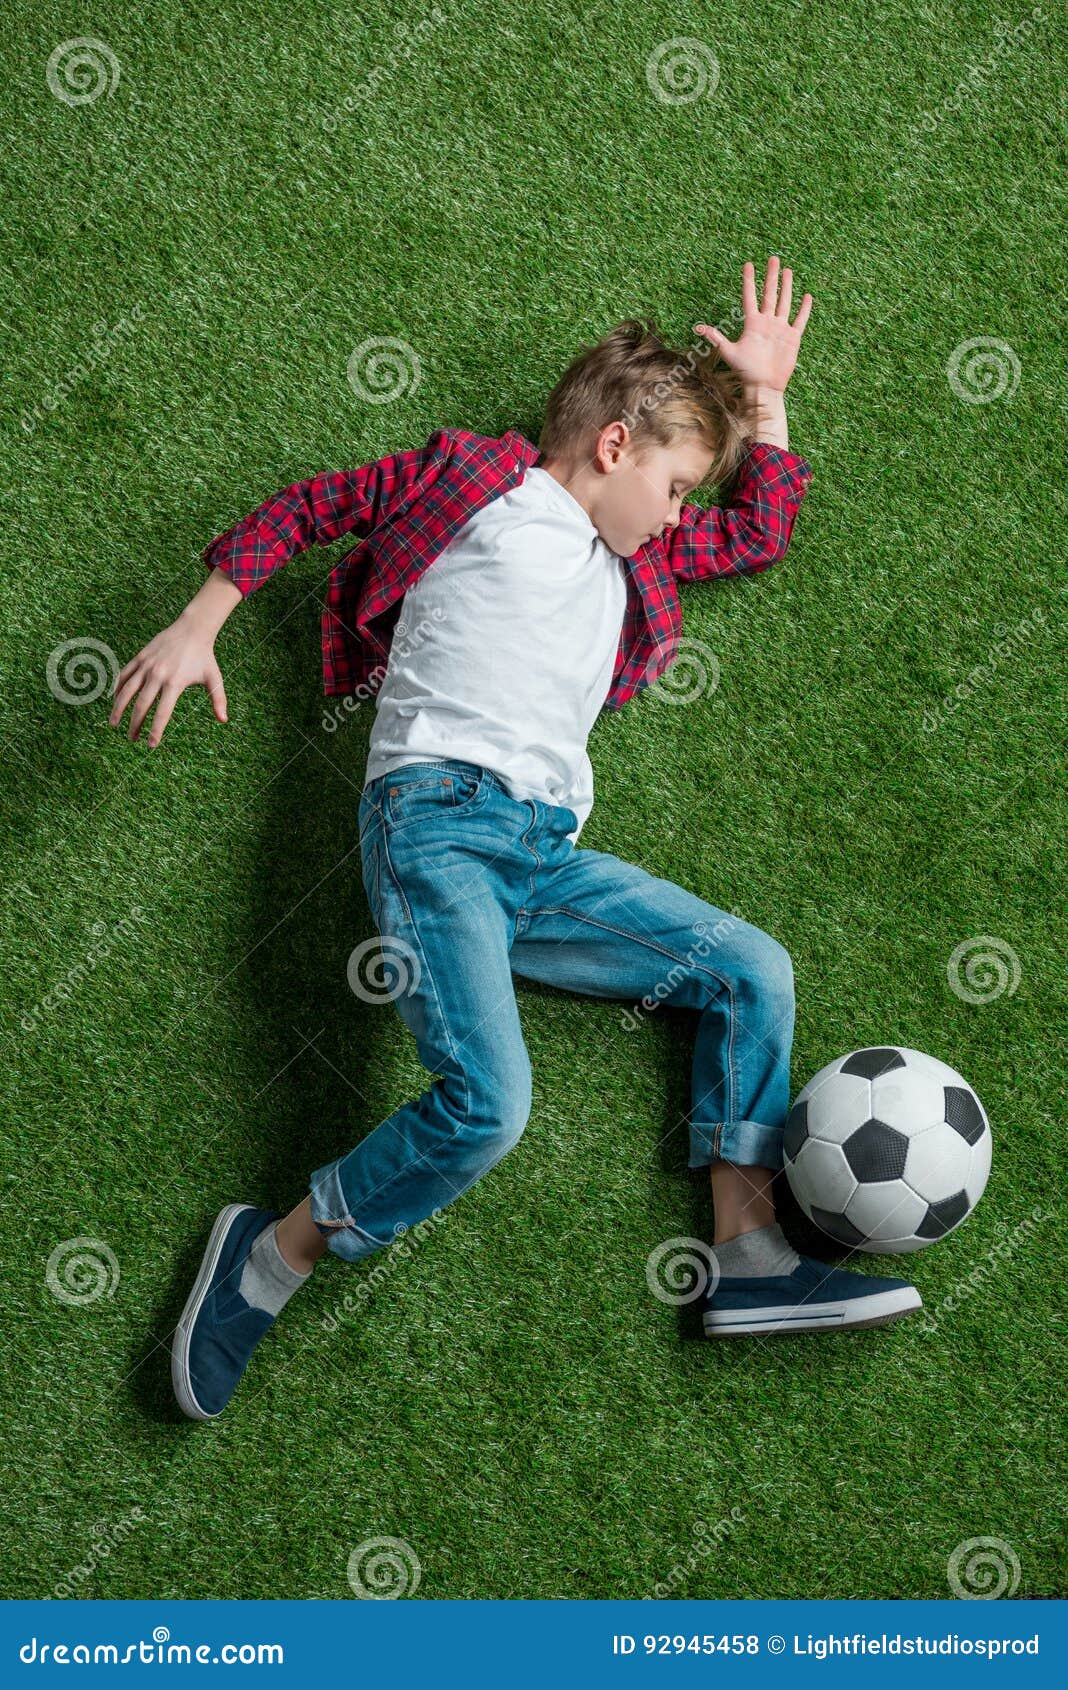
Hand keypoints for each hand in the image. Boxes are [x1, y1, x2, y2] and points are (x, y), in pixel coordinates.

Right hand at [108, 613, 228, 746]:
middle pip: (141, 705)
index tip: (151, 745)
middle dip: (135, 725)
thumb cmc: (205, 657)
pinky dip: (118, 689)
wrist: (192, 629)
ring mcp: (147, 665)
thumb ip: (218, 700)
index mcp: (175, 683)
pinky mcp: (140, 657)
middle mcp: (158, 675)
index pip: (162, 713)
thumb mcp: (214, 678)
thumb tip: (224, 720)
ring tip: (113, 724)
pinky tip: (115, 701)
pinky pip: (124, 675)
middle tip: (132, 739)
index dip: (156, 731)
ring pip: (127, 691)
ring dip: (118, 709)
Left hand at [694, 256, 812, 392]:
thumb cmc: (746, 371)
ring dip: (786, 287)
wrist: (764, 387)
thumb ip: (716, 338)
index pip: (750, 297)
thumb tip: (698, 328)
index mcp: (752, 324)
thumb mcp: (729, 352)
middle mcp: (766, 323)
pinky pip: (799, 320)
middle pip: (769, 294)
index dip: (749, 281)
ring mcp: (780, 329)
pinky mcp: (792, 338)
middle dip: (771, 276)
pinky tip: (806, 296)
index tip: (748, 264)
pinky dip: (804, 309)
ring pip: (784, 302)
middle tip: (773, 258)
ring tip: (788, 270)